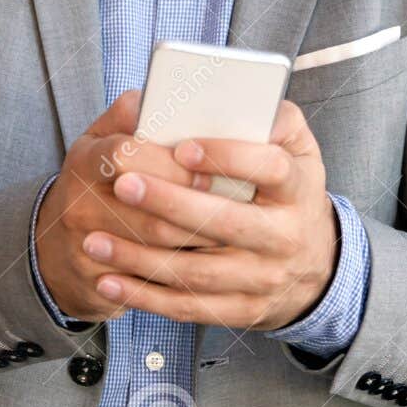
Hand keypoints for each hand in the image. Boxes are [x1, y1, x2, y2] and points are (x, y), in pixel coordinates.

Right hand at [34, 90, 220, 321]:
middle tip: (236, 208)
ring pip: (155, 250)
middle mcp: (79, 203)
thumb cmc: (93, 183)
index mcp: (85, 159)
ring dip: (199, 244)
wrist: (53, 248)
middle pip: (146, 210)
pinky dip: (183, 273)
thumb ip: (130, 115)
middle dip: (196, 210)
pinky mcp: (95, 282)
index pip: (125, 155)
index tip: (205, 169)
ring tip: (234, 235)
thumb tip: (164, 93)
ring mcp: (84, 247)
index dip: (169, 165)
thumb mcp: (101, 140)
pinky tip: (210, 264)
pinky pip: (148, 283)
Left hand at [79, 100, 339, 330]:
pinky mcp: (243, 309)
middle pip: (224, 222)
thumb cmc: (286, 190)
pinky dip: (145, 296)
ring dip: (140, 257)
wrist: (312, 263)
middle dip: (168, 203)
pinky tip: (108, 281)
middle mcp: (284, 236)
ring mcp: (264, 278)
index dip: (227, 156)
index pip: (269, 167)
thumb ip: (272, 118)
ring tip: (94, 240)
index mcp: (296, 187)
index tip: (181, 147)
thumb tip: (237, 97)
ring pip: (197, 271)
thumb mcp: (296, 148)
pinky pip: (189, 307)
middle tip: (123, 185)